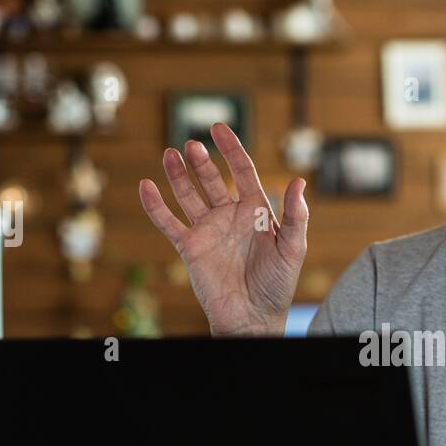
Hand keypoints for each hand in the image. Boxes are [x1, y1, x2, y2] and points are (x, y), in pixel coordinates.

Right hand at [138, 122, 307, 335]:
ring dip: (179, 175)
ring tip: (171, 154)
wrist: (253, 317)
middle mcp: (229, 216)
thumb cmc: (277, 285)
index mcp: (255, 211)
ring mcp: (208, 230)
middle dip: (202, 161)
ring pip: (188, 195)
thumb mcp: (292, 248)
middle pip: (212, 180)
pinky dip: (155, 205)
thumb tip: (299, 181)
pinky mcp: (190, 247)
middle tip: (193, 145)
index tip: (218, 128)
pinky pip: (168, 222)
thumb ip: (295, 216)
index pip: (242, 172)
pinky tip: (146, 186)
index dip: (231, 150)